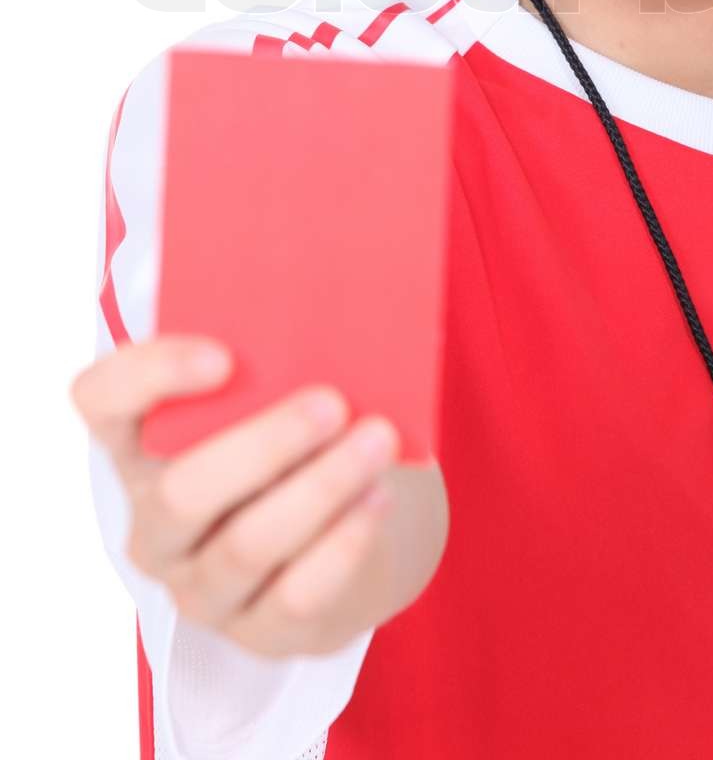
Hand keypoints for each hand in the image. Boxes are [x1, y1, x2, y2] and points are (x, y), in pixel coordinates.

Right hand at [70, 335, 417, 657]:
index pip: (103, 400)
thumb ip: (273, 359)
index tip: (224, 356)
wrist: (337, 535)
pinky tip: (378, 498)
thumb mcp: (271, 396)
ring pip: (246, 546)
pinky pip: (296, 596)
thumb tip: (323, 311)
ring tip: (376, 440)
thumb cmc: (294, 441)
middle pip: (182, 492)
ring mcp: (200, 586)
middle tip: (332, 402)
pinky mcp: (259, 632)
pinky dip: (343, 543)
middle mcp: (155, 523)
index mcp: (139, 444)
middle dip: (263, 445)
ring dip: (320, 487)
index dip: (149, 376)